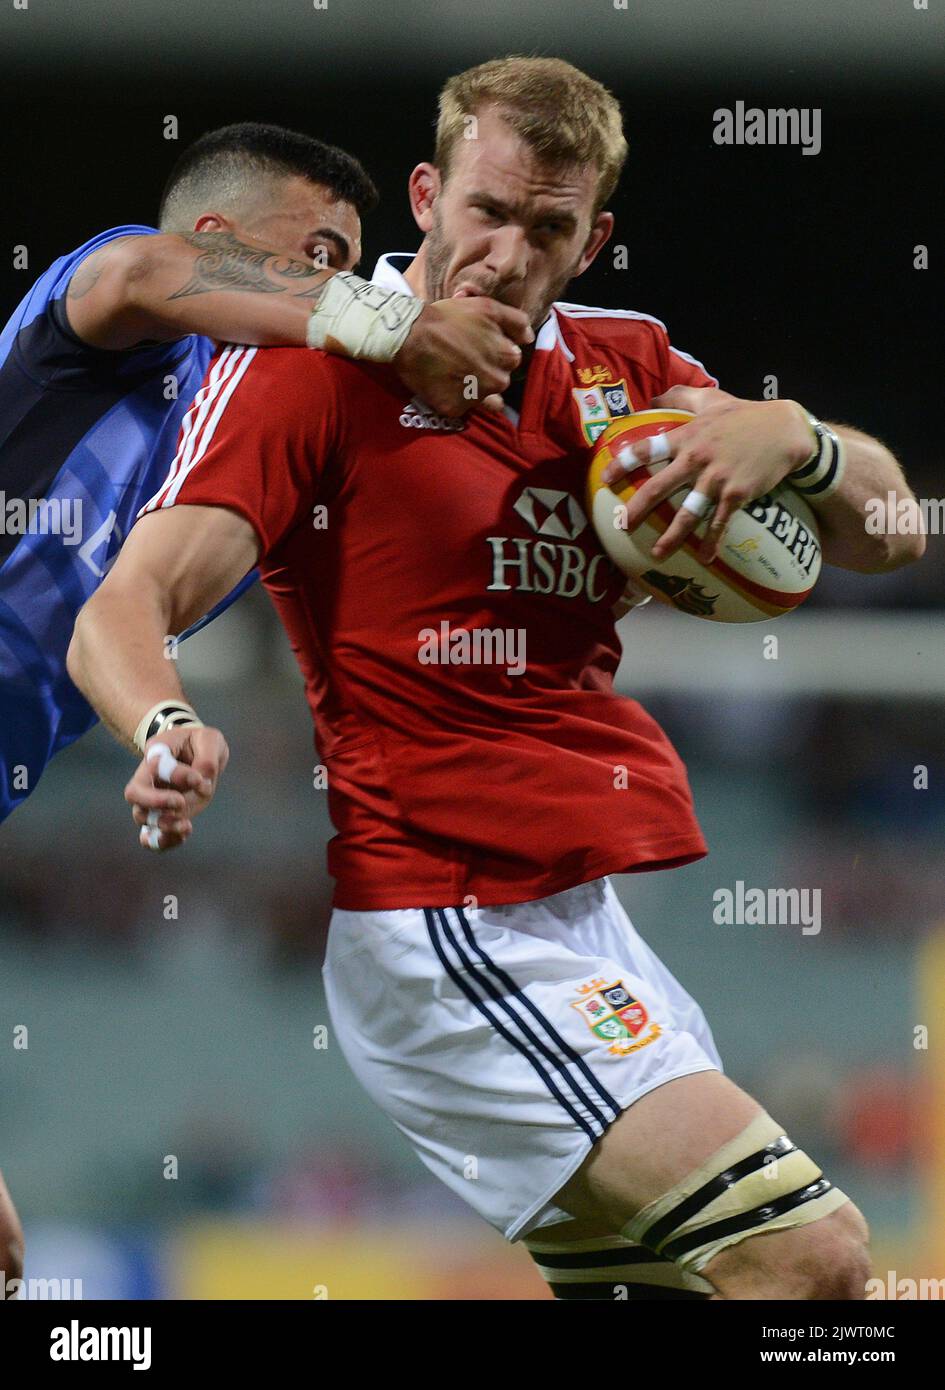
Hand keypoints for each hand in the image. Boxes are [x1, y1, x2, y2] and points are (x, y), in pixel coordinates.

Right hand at [124, 726, 228, 851]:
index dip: (177, 774)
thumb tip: (201, 780)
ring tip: (186, 826)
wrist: (197, 752)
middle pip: (134, 794)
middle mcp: (149, 777)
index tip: (199, 778)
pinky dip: (163, 842)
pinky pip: (151, 836)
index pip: (156, 765)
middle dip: (155, 802)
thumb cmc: (201, 743)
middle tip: (180, 802)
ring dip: (162, 825)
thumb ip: (207, 757)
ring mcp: (154, 799)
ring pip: (142, 817)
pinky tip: (183, 836)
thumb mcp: (210, 740)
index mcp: (157, 753)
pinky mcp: (163, 815)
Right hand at [393, 297, 532, 416]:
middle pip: (499, 380)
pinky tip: (443, 384)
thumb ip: (516, 321)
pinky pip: (462, 407)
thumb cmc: (448, 318)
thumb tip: (529, 339)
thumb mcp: (487, 308)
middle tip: (464, 357)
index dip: (495, 350)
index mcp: (509, 357)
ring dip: (474, 387)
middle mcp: (497, 381)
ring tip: (454, 372)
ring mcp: (476, 397)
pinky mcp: (454, 409)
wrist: (409, 335)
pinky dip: (455, 398)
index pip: (511, 359)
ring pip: (484, 398)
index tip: (477, 343)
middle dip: (486, 371)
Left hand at [601, 386, 813, 562]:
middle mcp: (697, 458)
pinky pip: (720, 523)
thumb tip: (652, 398)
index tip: (605, 478)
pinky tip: (704, 559)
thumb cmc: (744, 414)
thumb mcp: (710, 399)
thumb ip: (680, 397)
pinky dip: (711, 542)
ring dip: (671, 537)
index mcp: (687, 436)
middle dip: (636, 509)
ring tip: (656, 554)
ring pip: (687, 512)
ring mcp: (717, 478)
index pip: (647, 449)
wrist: (785, 430)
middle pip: (658, 487)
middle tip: (621, 526)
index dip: (623, 463)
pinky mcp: (737, 494)